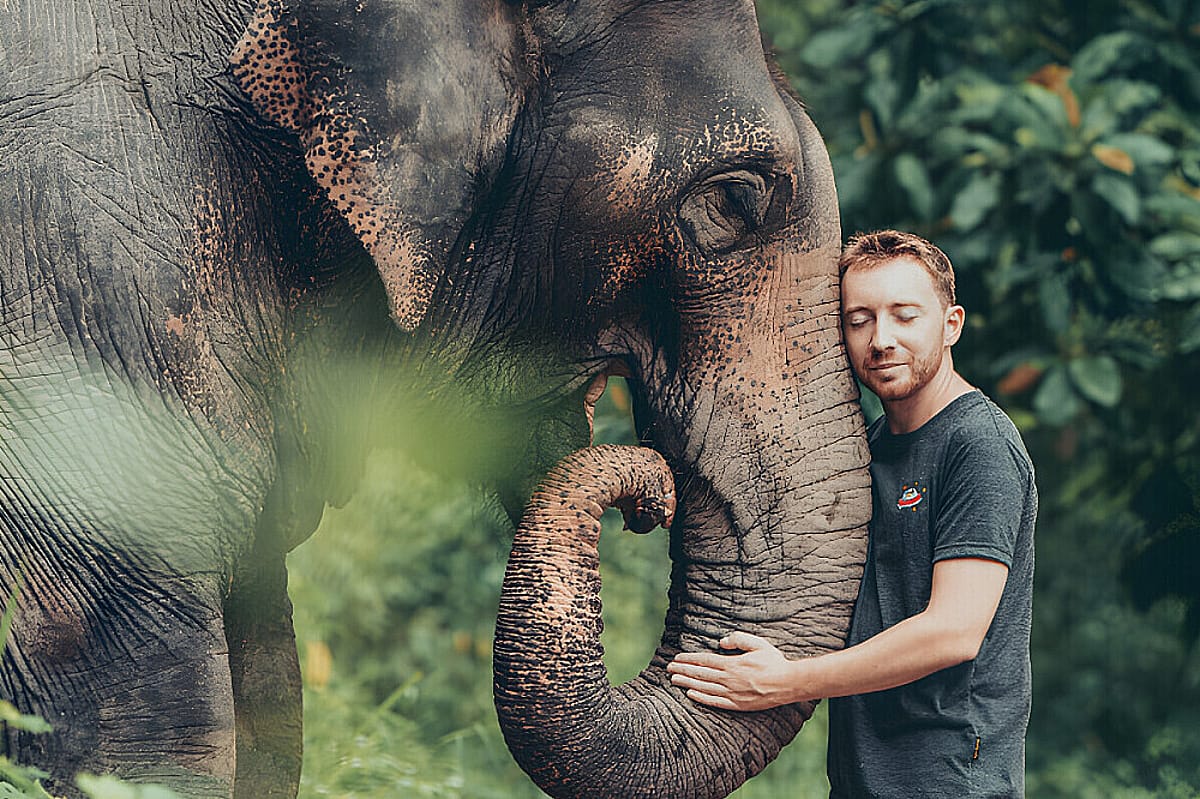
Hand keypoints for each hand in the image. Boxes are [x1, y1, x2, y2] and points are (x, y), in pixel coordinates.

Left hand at [666, 632, 801, 710]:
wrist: (789, 683)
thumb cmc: (773, 662)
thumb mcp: (758, 644)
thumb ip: (738, 639)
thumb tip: (721, 642)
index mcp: (733, 663)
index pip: (705, 660)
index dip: (689, 659)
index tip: (676, 658)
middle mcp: (730, 679)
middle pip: (701, 674)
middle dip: (683, 670)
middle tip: (668, 668)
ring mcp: (733, 693)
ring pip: (704, 687)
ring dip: (687, 683)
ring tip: (673, 680)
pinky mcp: (738, 705)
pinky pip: (715, 702)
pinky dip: (701, 698)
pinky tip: (690, 695)